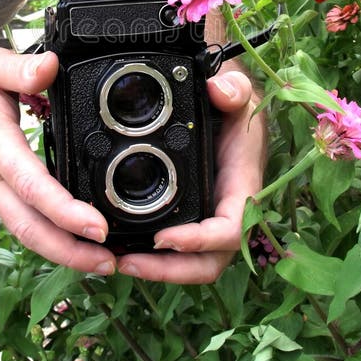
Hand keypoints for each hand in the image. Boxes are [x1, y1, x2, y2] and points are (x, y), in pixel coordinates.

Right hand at [0, 46, 116, 274]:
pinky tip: (78, 245)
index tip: (97, 225)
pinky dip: (52, 240)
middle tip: (109, 262)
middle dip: (70, 252)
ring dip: (64, 253)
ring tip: (103, 262)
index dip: (65, 211)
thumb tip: (50, 66)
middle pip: (30, 229)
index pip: (32, 187)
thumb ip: (21, 68)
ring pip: (26, 233)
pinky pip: (24, 224)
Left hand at [117, 69, 265, 282]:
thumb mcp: (236, 92)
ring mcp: (210, 217)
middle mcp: (227, 210)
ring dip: (159, 269)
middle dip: (171, 271)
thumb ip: (233, 89)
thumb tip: (220, 92)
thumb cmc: (233, 105)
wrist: (226, 108)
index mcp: (242, 187)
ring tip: (119, 262)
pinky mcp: (193, 217)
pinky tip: (125, 250)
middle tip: (128, 264)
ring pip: (192, 262)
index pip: (230, 230)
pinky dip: (155, 256)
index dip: (200, 241)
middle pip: (208, 261)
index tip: (163, 238)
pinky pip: (179, 248)